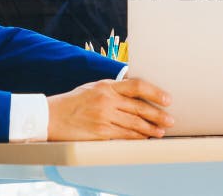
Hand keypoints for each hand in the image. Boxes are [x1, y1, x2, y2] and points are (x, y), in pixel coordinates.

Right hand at [47, 78, 172, 140]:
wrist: (51, 116)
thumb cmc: (75, 101)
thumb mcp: (94, 86)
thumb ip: (115, 87)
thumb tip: (136, 84)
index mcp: (107, 86)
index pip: (137, 86)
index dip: (155, 92)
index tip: (167, 99)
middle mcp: (107, 100)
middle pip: (139, 108)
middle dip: (158, 115)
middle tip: (171, 120)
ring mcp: (104, 117)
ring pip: (134, 124)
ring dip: (150, 129)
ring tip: (161, 131)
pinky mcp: (100, 132)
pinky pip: (124, 136)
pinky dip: (137, 137)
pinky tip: (145, 138)